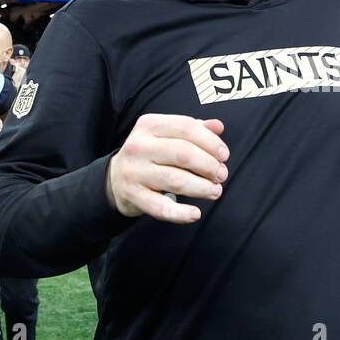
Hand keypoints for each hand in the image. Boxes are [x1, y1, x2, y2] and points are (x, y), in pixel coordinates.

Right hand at [105, 113, 228, 222]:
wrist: (116, 178)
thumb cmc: (151, 154)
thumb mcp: (167, 135)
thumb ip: (194, 129)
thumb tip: (218, 126)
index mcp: (149, 125)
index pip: (186, 127)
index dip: (210, 141)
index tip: (224, 155)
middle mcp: (139, 146)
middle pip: (183, 153)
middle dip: (208, 165)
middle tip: (222, 175)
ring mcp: (134, 172)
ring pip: (175, 180)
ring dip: (201, 188)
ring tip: (215, 191)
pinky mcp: (133, 196)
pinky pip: (160, 207)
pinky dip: (180, 213)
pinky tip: (195, 214)